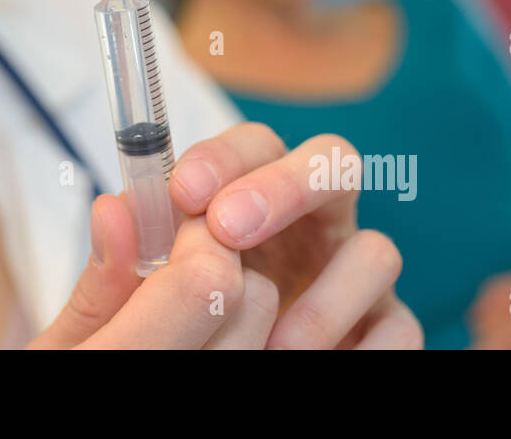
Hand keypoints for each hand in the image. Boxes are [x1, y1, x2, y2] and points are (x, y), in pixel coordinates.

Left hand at [30, 125, 422, 348]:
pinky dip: (366, 347)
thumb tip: (110, 210)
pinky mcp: (384, 327)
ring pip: (378, 249)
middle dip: (285, 186)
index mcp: (253, 199)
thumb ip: (127, 265)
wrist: (208, 365)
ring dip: (327, 294)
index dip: (225, 157)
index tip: (185, 190)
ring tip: (274, 343)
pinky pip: (401, 325)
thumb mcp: (136, 306)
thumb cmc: (172, 333)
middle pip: (334, 162)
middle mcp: (313, 224)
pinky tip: (309, 362)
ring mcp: (354, 275)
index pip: (256, 144)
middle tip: (229, 229)